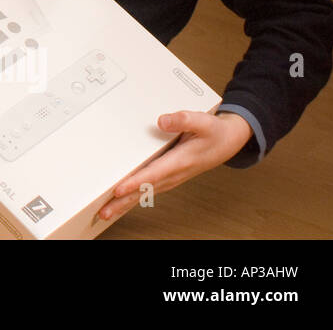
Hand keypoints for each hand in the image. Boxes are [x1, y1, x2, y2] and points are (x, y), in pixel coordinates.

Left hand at [97, 111, 253, 222]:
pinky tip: (122, 203)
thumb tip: (162, 121)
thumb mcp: (203, 121)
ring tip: (106, 212)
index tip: (119, 190)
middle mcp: (175, 173)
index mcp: (181, 160)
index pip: (153, 174)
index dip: (136, 183)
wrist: (228, 142)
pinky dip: (134, 199)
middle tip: (104, 211)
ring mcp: (172, 177)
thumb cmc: (214, 133)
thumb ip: (183, 119)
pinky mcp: (169, 177)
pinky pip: (149, 190)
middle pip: (145, 190)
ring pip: (145, 194)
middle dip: (124, 202)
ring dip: (126, 204)